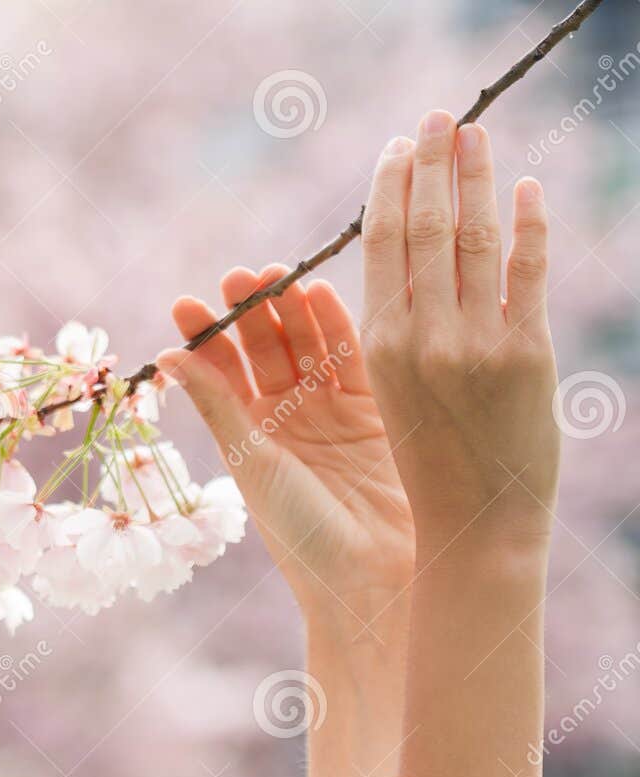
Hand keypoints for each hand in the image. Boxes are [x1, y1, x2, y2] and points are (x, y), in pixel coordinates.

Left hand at [155, 269, 413, 621]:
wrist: (373, 571)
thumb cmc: (301, 529)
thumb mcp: (250, 460)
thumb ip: (216, 403)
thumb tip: (166, 356)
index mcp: (246, 434)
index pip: (220, 371)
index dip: (205, 336)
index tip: (187, 302)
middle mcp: (286, 418)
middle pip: (264, 349)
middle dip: (250, 311)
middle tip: (238, 277)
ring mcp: (330, 410)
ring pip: (306, 346)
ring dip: (290, 310)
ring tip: (273, 277)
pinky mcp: (373, 409)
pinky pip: (352, 357)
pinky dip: (337, 325)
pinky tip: (319, 293)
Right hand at [359, 112, 559, 562]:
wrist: (472, 526)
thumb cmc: (422, 467)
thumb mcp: (384, 397)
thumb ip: (393, 332)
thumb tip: (405, 269)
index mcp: (378, 345)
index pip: (381, 246)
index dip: (391, 190)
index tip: (399, 149)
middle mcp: (422, 336)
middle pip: (425, 230)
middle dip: (432, 166)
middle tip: (438, 118)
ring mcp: (476, 343)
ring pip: (474, 239)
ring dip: (477, 178)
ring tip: (477, 134)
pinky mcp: (527, 355)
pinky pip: (529, 272)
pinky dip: (531, 225)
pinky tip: (530, 189)